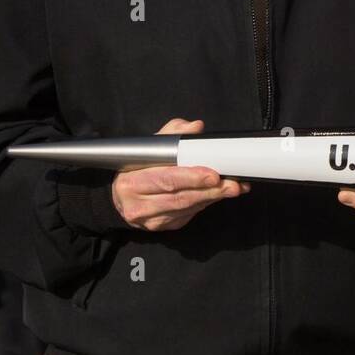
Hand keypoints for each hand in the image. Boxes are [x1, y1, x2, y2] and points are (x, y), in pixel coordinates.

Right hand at [111, 118, 248, 231]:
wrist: (121, 198)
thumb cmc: (138, 169)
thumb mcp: (150, 148)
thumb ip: (172, 134)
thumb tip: (195, 127)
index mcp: (131, 182)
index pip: (166, 180)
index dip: (192, 178)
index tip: (213, 174)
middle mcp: (138, 204)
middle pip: (180, 198)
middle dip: (210, 190)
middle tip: (232, 184)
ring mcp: (150, 219)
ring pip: (187, 208)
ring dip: (213, 197)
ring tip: (233, 188)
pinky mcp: (162, 226)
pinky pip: (188, 214)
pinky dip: (206, 203)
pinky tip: (218, 195)